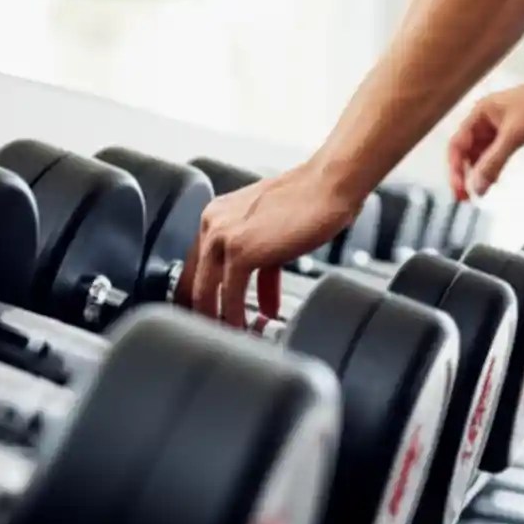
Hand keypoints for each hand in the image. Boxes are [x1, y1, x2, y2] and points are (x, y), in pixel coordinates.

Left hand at [177, 162, 361, 326]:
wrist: (328, 187)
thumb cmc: (309, 204)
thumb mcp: (274, 235)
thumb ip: (261, 264)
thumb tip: (263, 301)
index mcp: (217, 215)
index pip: (197, 263)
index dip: (202, 294)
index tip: (209, 315)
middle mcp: (212, 222)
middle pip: (195, 279)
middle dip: (204, 311)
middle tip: (214, 333)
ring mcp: (223, 236)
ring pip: (206, 290)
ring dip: (218, 318)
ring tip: (230, 336)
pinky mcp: (240, 251)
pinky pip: (231, 294)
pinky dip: (236, 316)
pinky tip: (245, 328)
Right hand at [447, 73, 523, 199]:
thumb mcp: (516, 135)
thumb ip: (494, 161)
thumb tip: (477, 186)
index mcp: (480, 114)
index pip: (457, 145)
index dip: (455, 169)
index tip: (460, 190)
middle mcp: (485, 120)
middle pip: (466, 152)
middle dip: (465, 174)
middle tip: (467, 197)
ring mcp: (498, 127)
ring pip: (480, 154)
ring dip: (479, 172)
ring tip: (481, 192)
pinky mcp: (511, 133)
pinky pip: (495, 153)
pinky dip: (493, 167)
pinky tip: (495, 179)